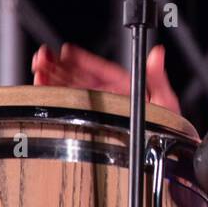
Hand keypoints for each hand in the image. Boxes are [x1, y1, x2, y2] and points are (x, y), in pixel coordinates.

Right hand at [31, 42, 182, 115]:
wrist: (167, 156)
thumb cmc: (170, 129)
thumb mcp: (165, 101)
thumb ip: (157, 78)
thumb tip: (157, 54)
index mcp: (124, 89)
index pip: (101, 71)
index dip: (83, 60)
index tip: (66, 50)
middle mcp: (108, 98)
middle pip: (80, 78)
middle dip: (61, 67)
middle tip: (43, 56)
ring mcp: (99, 111)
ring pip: (71, 91)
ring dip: (53, 80)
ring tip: (38, 69)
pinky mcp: (92, 125)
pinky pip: (70, 110)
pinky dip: (55, 99)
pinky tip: (41, 89)